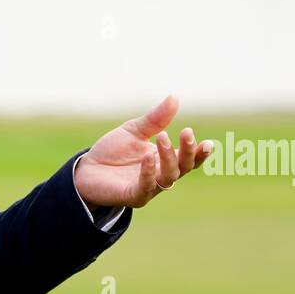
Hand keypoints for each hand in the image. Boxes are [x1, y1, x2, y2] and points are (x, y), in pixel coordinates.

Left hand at [74, 95, 212, 209]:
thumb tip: (174, 97)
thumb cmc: (112, 152)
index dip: (199, 152)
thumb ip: (155, 119)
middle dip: (188, 151)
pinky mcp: (131, 196)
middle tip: (186, 133)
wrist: (86, 169)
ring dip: (169, 158)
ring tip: (162, 137)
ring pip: (168, 177)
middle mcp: (159, 175)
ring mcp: (148, 188)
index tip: (208, 143)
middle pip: (183, 167)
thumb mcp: (134, 130)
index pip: (188, 159)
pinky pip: (145, 188)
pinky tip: (148, 157)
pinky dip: (148, 173)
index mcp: (164, 160)